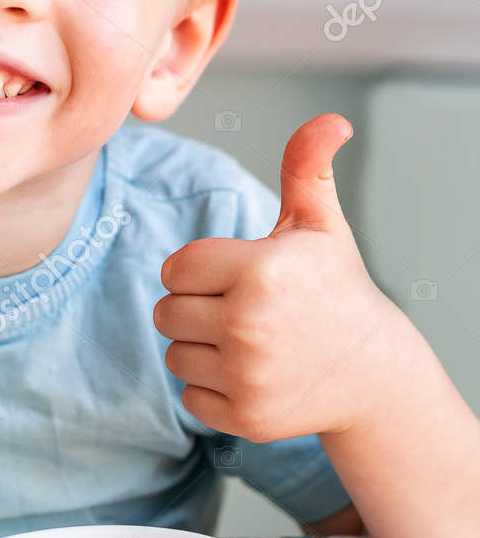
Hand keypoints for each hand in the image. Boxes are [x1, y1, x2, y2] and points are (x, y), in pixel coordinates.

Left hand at [153, 113, 397, 442]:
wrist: (371, 371)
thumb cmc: (335, 290)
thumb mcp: (320, 227)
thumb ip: (306, 169)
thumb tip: (331, 120)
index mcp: (258, 270)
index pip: (176, 268)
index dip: (200, 271)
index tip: (235, 276)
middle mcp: (249, 324)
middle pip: (166, 312)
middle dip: (195, 308)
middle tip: (240, 311)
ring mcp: (246, 375)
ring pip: (174, 355)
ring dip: (200, 349)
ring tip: (248, 342)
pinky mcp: (244, 416)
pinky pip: (189, 395)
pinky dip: (212, 388)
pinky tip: (251, 375)